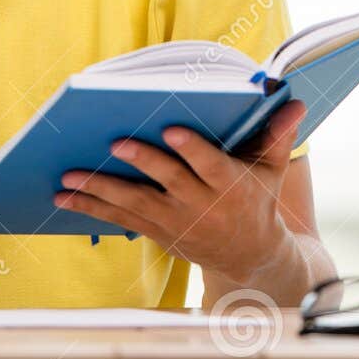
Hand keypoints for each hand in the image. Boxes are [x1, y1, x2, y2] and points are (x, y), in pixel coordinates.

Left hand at [54, 100, 306, 284]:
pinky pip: (120, 219)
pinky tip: (63, 197)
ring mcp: (175, 221)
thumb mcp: (271, 170)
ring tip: (68, 178)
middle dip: (141, 163)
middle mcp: (200, 204)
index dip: (192, 149)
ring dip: (99, 191)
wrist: (249, 256)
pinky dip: (91, 208)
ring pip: (135, 204)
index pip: (210, 165)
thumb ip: (278, 135)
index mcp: (229, 184)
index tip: (171, 131)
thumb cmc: (258, 199)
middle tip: (114, 143)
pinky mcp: (157, 232)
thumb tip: (295, 101)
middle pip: (168, 182)